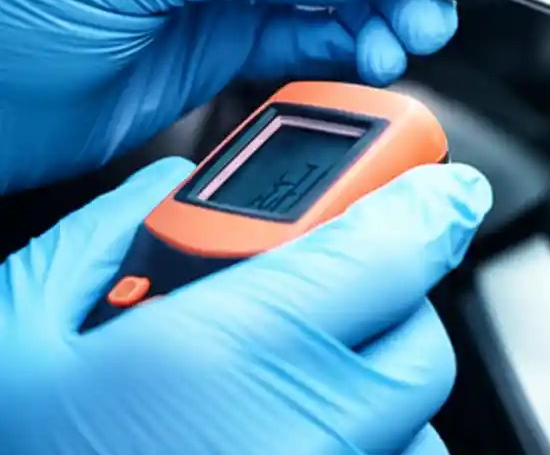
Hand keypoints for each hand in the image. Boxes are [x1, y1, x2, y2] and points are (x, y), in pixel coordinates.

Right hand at [0, 157, 490, 453]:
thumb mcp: (20, 327)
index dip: (427, 205)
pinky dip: (370, 446)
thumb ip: (105, 238)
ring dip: (375, 386)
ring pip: (417, 424)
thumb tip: (171, 187)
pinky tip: (290, 434)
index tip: (440, 190)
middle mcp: (304, 436)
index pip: (395, 253)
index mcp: (230, 355)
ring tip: (286, 383)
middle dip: (388, 305)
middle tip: (320, 296)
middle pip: (421, 343)